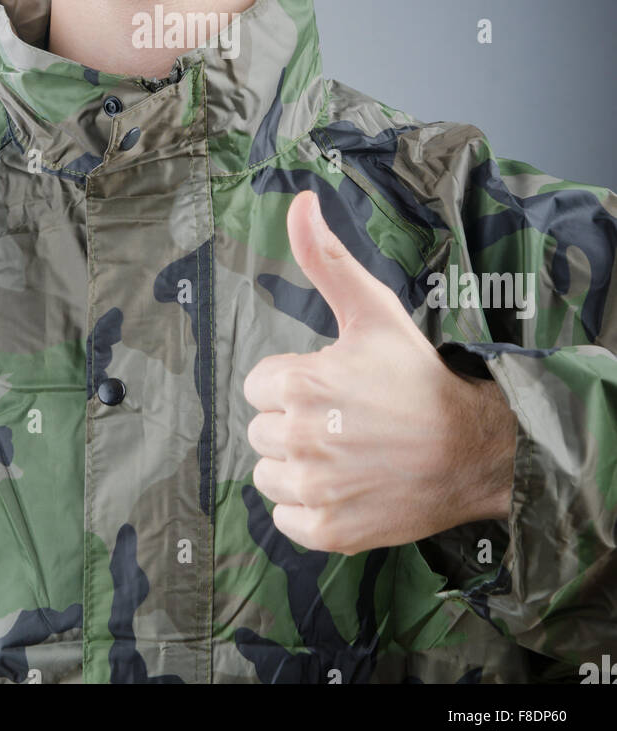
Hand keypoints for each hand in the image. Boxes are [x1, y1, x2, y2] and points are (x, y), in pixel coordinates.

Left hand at [243, 190, 516, 553]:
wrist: (471, 448)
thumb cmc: (416, 376)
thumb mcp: (370, 309)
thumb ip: (325, 257)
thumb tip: (298, 201)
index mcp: (296, 383)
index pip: (259, 386)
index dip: (294, 383)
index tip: (334, 387)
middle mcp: (296, 439)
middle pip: (261, 432)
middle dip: (294, 423)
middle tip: (345, 420)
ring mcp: (312, 489)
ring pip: (269, 476)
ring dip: (298, 467)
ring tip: (346, 453)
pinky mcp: (326, 530)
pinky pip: (287, 518)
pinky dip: (310, 508)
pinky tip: (347, 486)